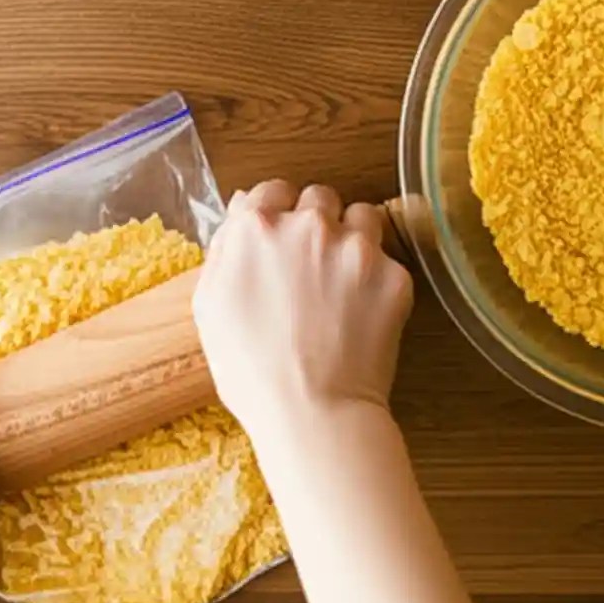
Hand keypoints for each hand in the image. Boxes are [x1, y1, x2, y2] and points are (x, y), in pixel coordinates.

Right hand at [192, 180, 413, 437]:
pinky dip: (378, 281)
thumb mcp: (210, 307)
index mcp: (258, 227)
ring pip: (362, 216)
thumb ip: (225, 250)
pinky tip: (362, 312)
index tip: (279, 236)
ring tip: (343, 279)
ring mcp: (356, 248)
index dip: (275, 214)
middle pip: (318, 197)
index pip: (271, 190)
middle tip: (310, 264)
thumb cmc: (251, 371)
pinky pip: (389, 261)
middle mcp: (309, 225)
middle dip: (315, 223)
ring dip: (353, 237)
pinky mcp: (394, 276)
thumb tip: (240, 215)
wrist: (312, 412)